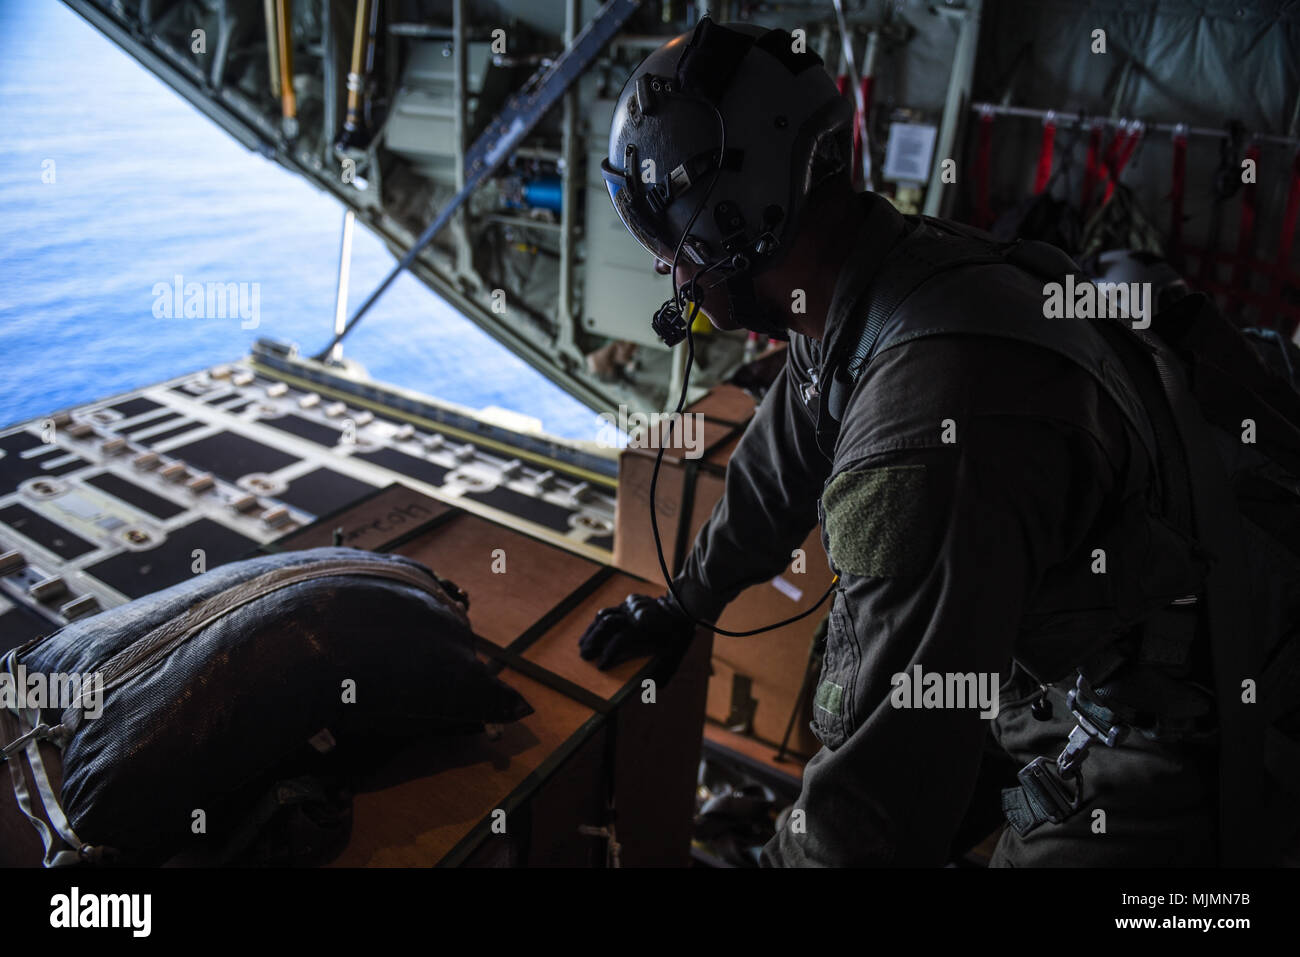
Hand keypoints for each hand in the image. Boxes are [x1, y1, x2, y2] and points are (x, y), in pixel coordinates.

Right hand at [577, 593, 695, 684]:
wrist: (682, 609)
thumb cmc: (677, 637)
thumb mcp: (674, 656)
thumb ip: (662, 673)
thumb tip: (650, 689)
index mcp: (644, 628)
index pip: (619, 640)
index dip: (609, 654)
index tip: (601, 667)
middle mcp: (634, 615)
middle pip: (607, 625)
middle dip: (593, 641)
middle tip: (584, 655)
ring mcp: (629, 607)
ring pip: (604, 616)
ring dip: (591, 631)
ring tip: (582, 644)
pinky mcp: (628, 602)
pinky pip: (609, 610)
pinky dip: (599, 621)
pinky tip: (593, 630)